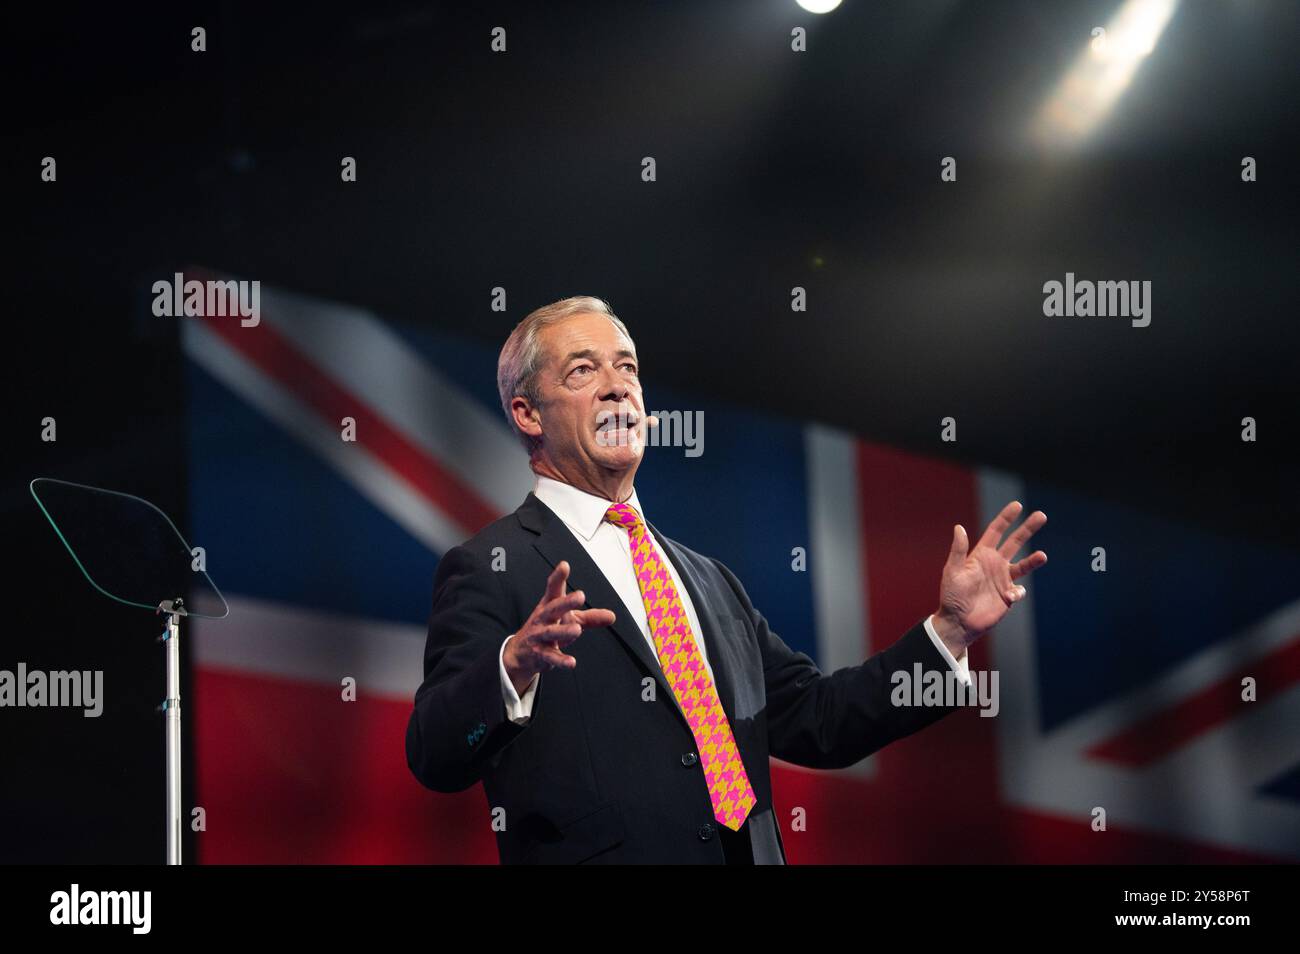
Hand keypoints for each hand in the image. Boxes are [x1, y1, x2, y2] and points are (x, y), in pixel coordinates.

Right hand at [503, 560, 615, 694]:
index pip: (552, 589)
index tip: (564, 566)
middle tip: (580, 596)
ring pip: (550, 632)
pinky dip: (561, 660)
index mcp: (549, 606)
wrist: (520, 652)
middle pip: (553, 608)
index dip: (558, 577)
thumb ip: (590, 618)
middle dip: (565, 602)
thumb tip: (612, 616)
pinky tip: (571, 662)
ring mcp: (539, 636)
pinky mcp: (540, 654)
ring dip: (563, 631)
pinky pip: (550, 657)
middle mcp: (543, 618)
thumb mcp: (568, 620)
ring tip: (577, 630)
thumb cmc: (546, 628)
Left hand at [931, 501, 1046, 654]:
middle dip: (1028, 528)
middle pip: (1015, 542)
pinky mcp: (1009, 595)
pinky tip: (1008, 597)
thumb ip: (958, 550)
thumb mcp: (952, 571)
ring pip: (1024, 565)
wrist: (958, 622)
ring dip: (1034, 560)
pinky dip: (1017, 592)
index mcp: (981, 554)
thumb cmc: (951, 596)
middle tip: (1042, 515)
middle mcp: (995, 564)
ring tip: (1042, 556)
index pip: (996, 531)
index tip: (1017, 505)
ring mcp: (1003, 579)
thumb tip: (959, 527)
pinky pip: (1019, 590)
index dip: (1006, 518)